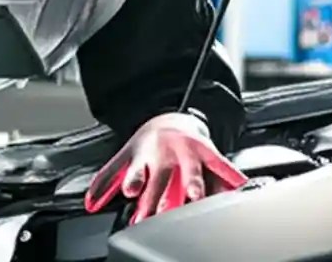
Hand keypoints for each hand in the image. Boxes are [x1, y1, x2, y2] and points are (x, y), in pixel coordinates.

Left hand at [84, 112, 247, 223]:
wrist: (174, 118)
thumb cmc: (148, 145)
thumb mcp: (125, 158)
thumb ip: (107, 182)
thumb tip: (89, 203)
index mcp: (144, 156)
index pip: (136, 170)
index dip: (134, 180)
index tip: (131, 191)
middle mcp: (167, 155)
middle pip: (165, 177)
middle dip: (162, 195)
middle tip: (160, 212)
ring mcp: (190, 154)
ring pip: (194, 171)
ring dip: (195, 184)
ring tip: (196, 198)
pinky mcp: (210, 153)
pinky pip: (224, 166)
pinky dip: (233, 177)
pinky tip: (241, 186)